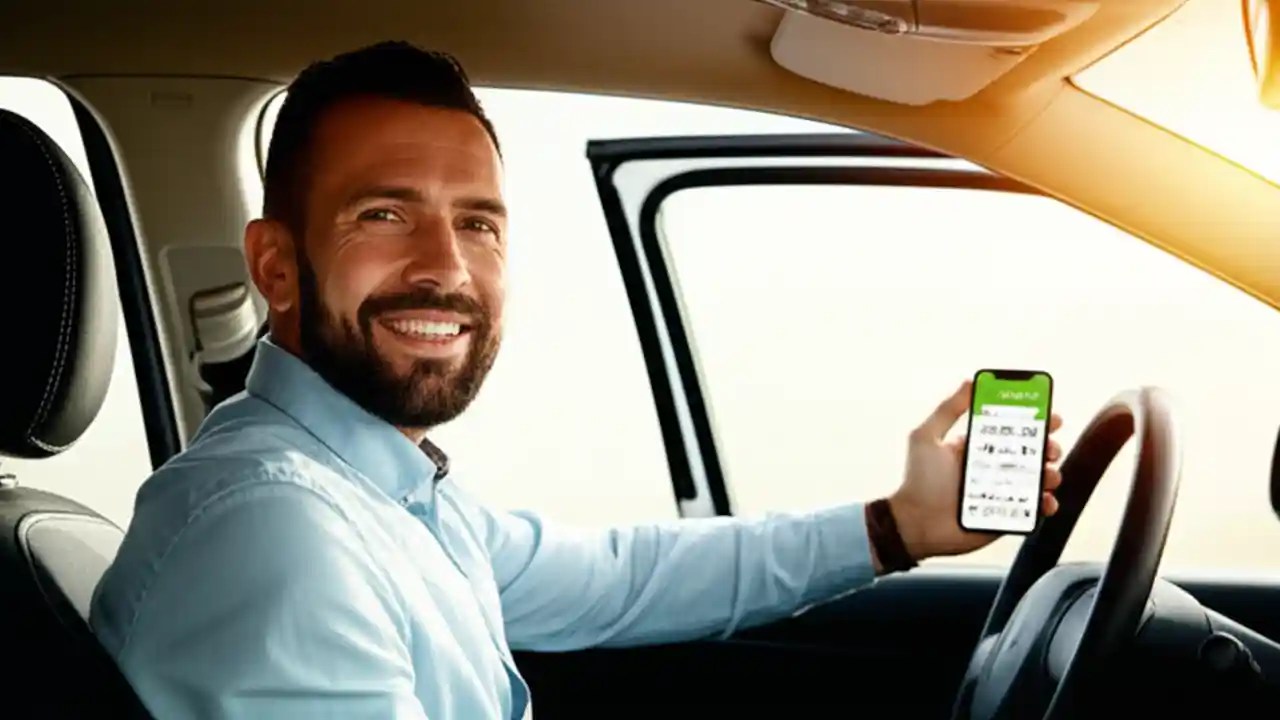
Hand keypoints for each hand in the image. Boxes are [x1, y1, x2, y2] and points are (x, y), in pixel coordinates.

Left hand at [887, 379, 1063, 562]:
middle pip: (1033, 453)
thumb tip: (970, 381)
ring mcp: (1002, 492)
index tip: (1051, 417)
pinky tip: (1045, 501)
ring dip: (1051, 474)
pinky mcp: (1007, 516)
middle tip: (1050, 448)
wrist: (916, 524)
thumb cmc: (917, 481)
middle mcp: (993, 468)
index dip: (1036, 422)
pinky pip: (1035, 510)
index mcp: (978, 447)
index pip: (1013, 430)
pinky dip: (1047, 504)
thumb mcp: (926, 438)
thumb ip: (948, 410)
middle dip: (1049, 447)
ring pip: (1039, 479)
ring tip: (1047, 476)